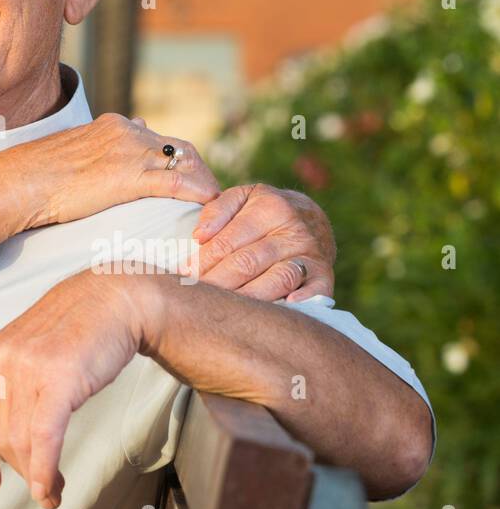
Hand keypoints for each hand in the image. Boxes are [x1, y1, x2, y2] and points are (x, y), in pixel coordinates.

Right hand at [0, 113, 218, 234]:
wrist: (20, 182)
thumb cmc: (38, 175)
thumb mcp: (73, 154)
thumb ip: (99, 151)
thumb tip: (118, 145)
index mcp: (112, 126)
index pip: (159, 138)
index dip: (177, 160)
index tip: (184, 180)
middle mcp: (126, 132)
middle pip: (180, 148)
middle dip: (198, 172)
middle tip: (207, 197)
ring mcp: (129, 152)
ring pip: (184, 162)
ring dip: (204, 183)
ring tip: (213, 208)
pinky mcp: (128, 176)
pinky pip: (176, 181)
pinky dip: (198, 192)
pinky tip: (208, 205)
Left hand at [0, 271, 153, 508]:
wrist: (113, 300)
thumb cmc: (76, 328)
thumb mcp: (29, 350)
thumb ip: (14, 384)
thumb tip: (10, 437)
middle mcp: (3, 361)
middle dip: (18, 469)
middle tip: (41, 487)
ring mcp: (29, 368)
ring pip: (20, 441)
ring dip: (36, 476)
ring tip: (52, 491)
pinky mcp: (60, 378)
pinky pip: (44, 436)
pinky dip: (45, 469)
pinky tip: (50, 487)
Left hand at [187, 184, 334, 301]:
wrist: (311, 217)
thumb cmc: (263, 210)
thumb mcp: (242, 197)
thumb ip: (216, 210)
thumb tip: (199, 236)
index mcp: (270, 207)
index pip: (228, 241)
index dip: (202, 262)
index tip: (183, 277)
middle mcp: (293, 231)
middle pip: (248, 263)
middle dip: (217, 283)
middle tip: (195, 298)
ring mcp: (311, 255)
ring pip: (277, 280)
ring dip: (248, 298)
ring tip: (223, 311)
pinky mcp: (326, 277)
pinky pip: (315, 293)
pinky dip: (300, 303)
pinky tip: (281, 310)